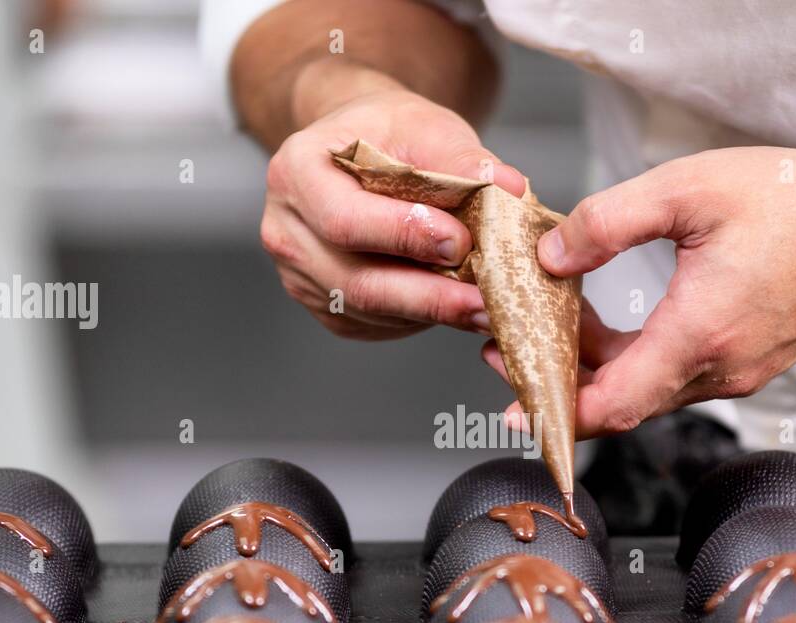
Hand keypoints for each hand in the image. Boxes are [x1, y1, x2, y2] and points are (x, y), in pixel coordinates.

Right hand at [260, 59, 526, 340]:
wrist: (359, 147)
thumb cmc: (388, 132)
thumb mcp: (425, 126)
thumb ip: (463, 159)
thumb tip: (509, 188)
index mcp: (296, 172)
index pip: (345, 220)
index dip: (403, 236)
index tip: (460, 241)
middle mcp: (286, 231)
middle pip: (356, 281)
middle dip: (429, 295)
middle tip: (486, 301)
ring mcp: (300, 276)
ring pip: (370, 310)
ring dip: (431, 313)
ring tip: (485, 307)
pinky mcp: (326, 307)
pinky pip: (375, 324)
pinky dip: (420, 318)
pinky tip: (454, 304)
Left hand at [484, 139, 795, 434]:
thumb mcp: (687, 189)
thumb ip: (609, 222)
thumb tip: (551, 257)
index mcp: (701, 335)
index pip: (614, 406)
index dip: (558, 414)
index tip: (515, 409)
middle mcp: (723, 370)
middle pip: (625, 404)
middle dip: (564, 386)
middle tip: (513, 354)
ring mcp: (743, 372)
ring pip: (652, 390)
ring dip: (602, 371)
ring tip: (557, 329)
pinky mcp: (754, 363)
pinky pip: (681, 376)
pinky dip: (639, 362)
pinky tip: (615, 327)